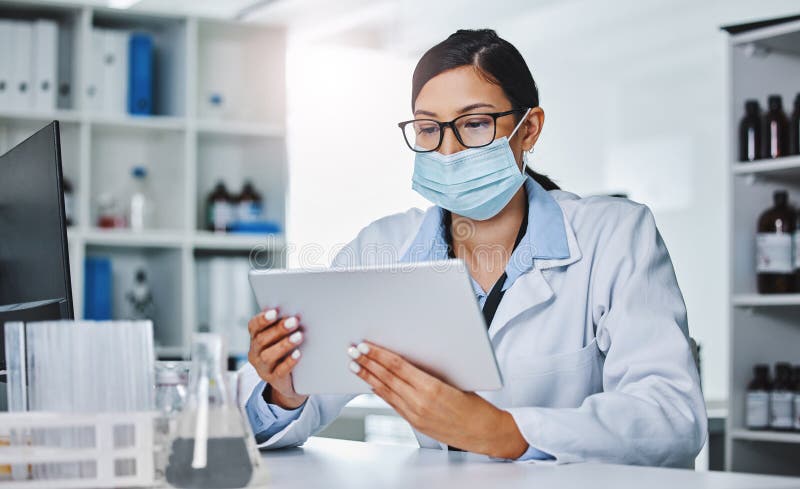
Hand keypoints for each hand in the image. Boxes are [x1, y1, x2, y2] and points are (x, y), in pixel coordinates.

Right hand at [247, 308, 307, 409]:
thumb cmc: (286, 350)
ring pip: (268, 356)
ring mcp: (262, 368)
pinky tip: (298, 354)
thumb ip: (283, 325)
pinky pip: (280, 371)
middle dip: (278, 329)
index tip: (275, 312)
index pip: (253, 326)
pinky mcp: (274, 380)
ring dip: (284, 345)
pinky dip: (289, 362)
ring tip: (299, 336)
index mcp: (255, 338)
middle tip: (294, 321)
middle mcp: (255, 353)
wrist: (291, 380)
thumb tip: (294, 312)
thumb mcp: (282, 337)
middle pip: (261, 340)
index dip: (263, 319)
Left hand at [346, 342, 527, 458]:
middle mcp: (420, 402)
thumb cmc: (475, 404)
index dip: (379, 355)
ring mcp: (416, 414)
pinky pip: (393, 404)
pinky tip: (372, 385)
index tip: (366, 346)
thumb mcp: (455, 380)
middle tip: (352, 352)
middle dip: (367, 363)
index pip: (398, 366)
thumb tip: (407, 358)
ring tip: (354, 366)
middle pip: (387, 378)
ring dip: (368, 377)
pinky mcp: (416, 422)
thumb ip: (429, 372)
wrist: (484, 432)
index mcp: (432, 388)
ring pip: (386, 391)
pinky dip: (380, 392)